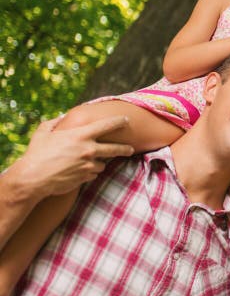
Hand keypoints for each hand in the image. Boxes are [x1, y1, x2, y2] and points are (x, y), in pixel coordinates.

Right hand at [11, 116, 134, 198]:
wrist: (32, 178)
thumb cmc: (36, 154)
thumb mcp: (43, 132)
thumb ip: (55, 123)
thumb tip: (62, 117)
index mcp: (80, 135)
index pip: (106, 125)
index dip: (118, 121)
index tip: (126, 120)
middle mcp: (89, 150)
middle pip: (115, 149)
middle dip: (125, 149)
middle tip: (131, 149)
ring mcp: (89, 165)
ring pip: (102, 164)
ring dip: (97, 163)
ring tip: (85, 163)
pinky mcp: (86, 177)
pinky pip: (93, 174)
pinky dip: (88, 172)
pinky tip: (77, 171)